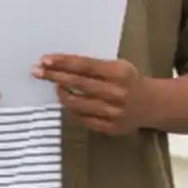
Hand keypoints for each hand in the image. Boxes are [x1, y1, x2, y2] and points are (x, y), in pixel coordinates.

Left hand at [34, 55, 152, 135]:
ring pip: (77, 103)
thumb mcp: (118, 66)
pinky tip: (68, 101)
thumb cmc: (128, 80)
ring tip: (55, 85)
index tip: (45, 59)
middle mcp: (116, 92)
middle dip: (55, 76)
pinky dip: (72, 109)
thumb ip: (94, 67)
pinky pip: (82, 118)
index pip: (84, 66)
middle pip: (78, 83)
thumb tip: (60, 65)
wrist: (151, 104)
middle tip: (37, 71)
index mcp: (119, 72)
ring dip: (62, 94)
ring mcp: (113, 112)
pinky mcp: (110, 128)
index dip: (63, 62)